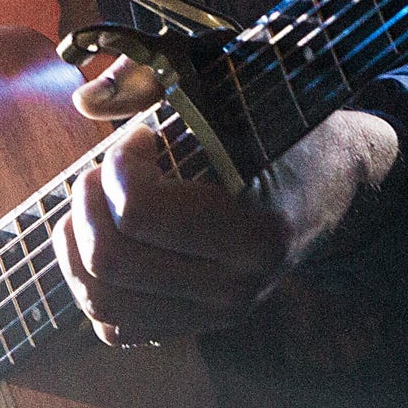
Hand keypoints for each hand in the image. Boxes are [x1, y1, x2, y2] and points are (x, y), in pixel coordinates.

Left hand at [52, 56, 397, 345]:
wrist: (332, 183)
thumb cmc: (278, 125)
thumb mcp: (234, 86)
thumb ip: (153, 80)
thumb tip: (84, 100)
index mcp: (256, 229)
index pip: (139, 212)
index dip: (118, 165)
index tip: (142, 138)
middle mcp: (238, 286)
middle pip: (110, 260)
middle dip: (87, 202)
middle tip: (105, 168)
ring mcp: (216, 314)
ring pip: (101, 301)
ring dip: (75, 244)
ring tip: (94, 201)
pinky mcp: (195, 326)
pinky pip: (113, 326)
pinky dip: (89, 283)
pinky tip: (103, 237)